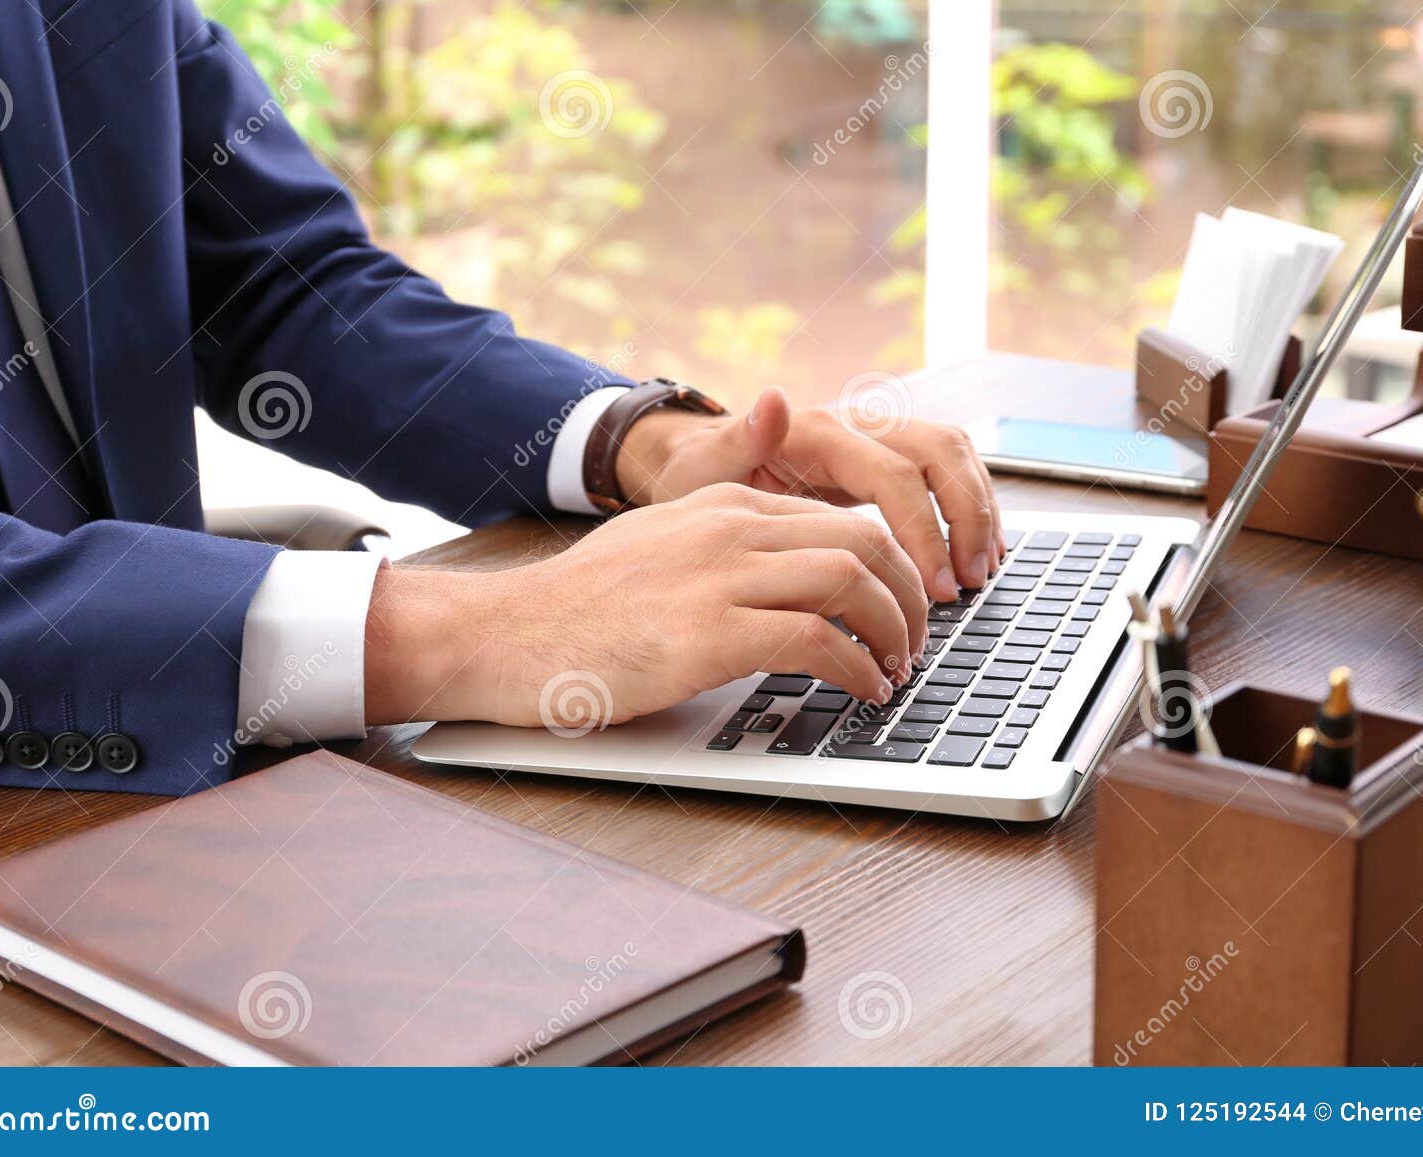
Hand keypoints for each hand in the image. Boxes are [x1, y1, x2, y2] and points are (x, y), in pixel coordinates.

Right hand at [364, 484, 927, 728]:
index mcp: (724, 503)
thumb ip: (726, 532)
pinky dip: (856, 669)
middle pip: (865, 539)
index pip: (844, 516)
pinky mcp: (707, 635)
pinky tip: (862, 691)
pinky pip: (816, 639)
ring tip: (896, 669)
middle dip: (910, 594)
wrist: (507, 634)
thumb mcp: (660, 539)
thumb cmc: (581, 604)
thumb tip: (785, 558)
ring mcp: (719, 577)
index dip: (892, 565)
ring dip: (894, 631)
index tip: (902, 608)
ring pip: (852, 581)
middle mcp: (729, 528)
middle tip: (915, 641)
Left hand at [616, 386, 1002, 602]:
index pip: (896, 476)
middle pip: (942, 452)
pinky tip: (974, 556)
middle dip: (967, 518)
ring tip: (981, 575)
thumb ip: (737, 441)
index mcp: (820, 431)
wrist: (699, 460)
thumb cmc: (700, 475)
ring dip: (978, 512)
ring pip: (955, 455)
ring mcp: (877, 438)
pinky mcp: (886, 459)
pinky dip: (970, 509)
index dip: (924, 533)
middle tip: (969, 582)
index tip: (935, 588)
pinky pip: (946, 472)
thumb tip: (772, 399)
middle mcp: (858, 424)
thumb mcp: (704, 469)